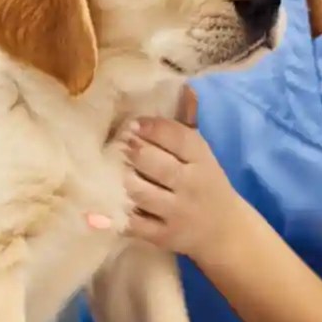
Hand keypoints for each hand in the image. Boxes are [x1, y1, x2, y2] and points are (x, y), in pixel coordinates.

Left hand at [111, 88, 251, 262]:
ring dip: (121, 178)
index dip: (152, 127)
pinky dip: (113, 215)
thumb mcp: (204, 155)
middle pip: (155, 163)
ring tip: (108, 168)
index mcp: (202, 160)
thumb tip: (186, 86)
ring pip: (140, 192)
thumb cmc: (206, 185)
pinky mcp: (162, 235)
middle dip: (132, 150)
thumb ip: (188, 124)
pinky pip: (132, 223)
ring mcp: (175, 212)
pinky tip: (96, 205)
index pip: (178, 137)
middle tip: (118, 143)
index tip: (134, 123)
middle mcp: (190, 185)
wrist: (224, 232)